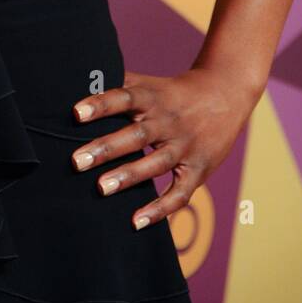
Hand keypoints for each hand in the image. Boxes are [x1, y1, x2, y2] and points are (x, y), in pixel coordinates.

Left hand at [70, 65, 259, 229]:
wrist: (226, 95)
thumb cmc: (173, 91)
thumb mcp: (149, 83)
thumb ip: (117, 83)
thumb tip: (79, 80)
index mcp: (153, 98)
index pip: (124, 97)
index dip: (101, 104)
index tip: (76, 113)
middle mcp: (169, 122)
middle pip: (136, 134)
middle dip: (106, 148)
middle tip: (76, 161)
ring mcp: (185, 146)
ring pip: (156, 163)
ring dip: (129, 176)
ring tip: (101, 188)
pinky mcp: (198, 170)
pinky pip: (180, 193)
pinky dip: (160, 209)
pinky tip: (136, 222)